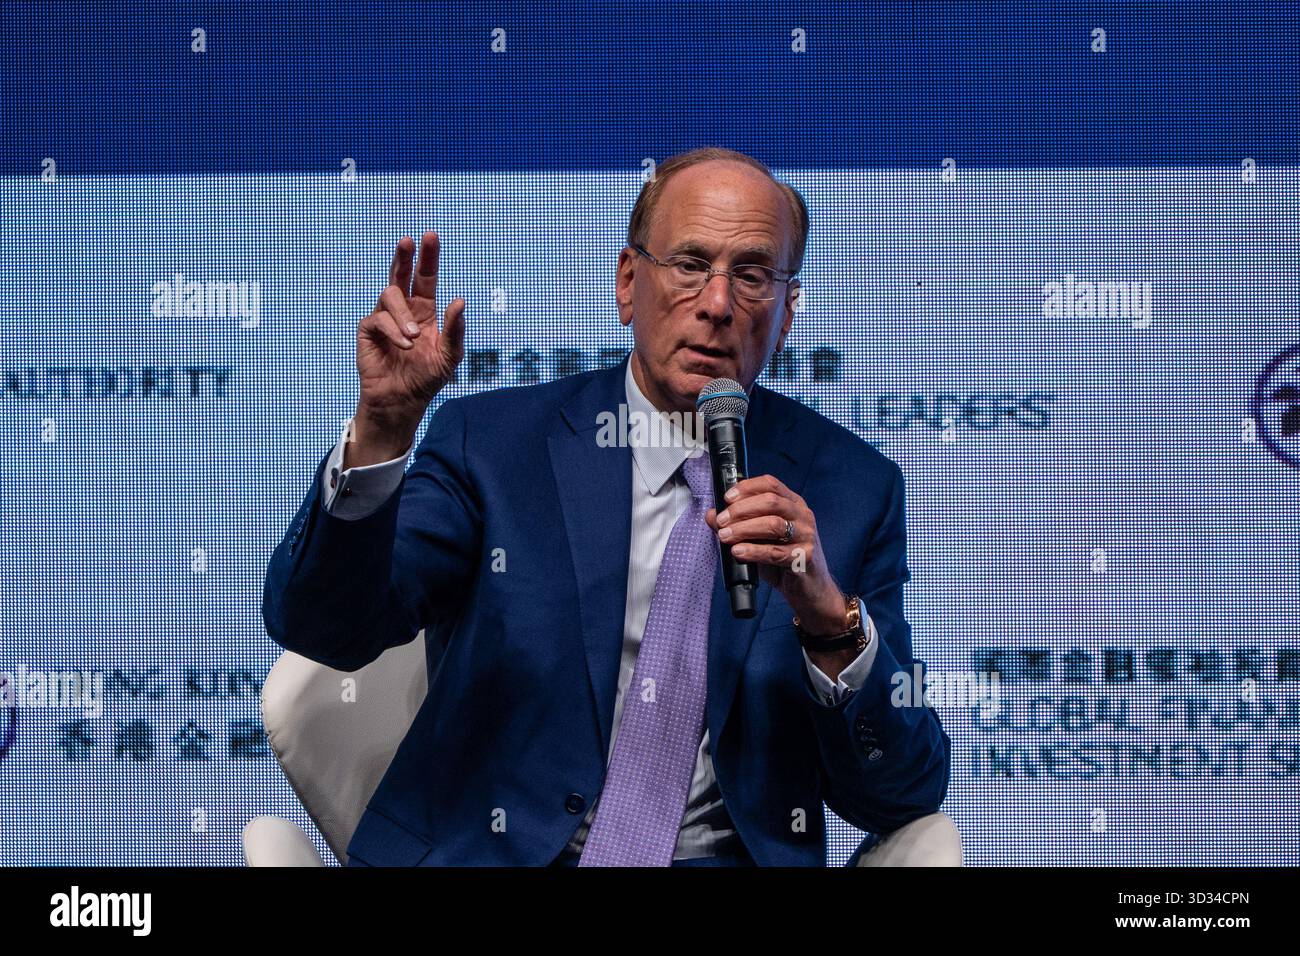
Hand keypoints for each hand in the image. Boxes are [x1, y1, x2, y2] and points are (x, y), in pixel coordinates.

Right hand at [350, 232, 465, 462]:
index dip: (428, 257)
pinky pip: (378, 319)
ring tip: (414, 338)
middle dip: (405, 256)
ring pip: (390, 295)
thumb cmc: (427, 377)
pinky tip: (404, 345)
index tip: (430, 235)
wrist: (403, 400)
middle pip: (401, 273)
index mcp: (425, 309)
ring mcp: (384, 317)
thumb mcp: (450, 355)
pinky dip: (393, 331)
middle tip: (408, 240)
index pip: (425, 277)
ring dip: (404, 315)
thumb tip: (459, 300)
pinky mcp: (368, 330)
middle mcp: (403, 309)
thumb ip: (455, 329)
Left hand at [705, 474, 845, 633]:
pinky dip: (753, 551)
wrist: (808, 589)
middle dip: (741, 510)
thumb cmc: (782, 560)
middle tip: (722, 521)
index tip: (727, 498)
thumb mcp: (758, 538)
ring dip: (744, 529)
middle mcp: (802, 515)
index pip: (771, 484)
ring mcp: (806, 536)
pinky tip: (738, 552)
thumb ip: (738, 524)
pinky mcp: (805, 557)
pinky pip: (776, 552)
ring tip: (725, 536)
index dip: (747, 487)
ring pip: (773, 524)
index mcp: (793, 503)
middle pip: (771, 501)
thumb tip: (712, 515)